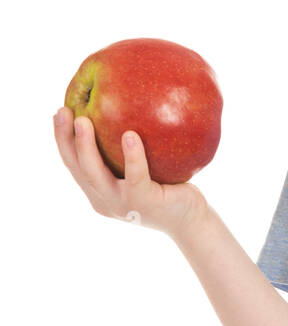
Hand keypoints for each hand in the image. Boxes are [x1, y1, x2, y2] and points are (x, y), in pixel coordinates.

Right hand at [53, 107, 208, 236]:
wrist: (191, 219)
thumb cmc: (169, 188)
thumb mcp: (143, 168)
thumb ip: (126, 149)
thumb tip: (122, 105)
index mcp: (99, 192)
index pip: (74, 165)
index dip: (62, 139)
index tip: (59, 112)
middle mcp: (105, 200)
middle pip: (78, 168)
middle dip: (65, 139)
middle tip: (63, 111)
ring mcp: (123, 205)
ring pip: (96, 175)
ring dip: (86, 146)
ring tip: (83, 120)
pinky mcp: (144, 204)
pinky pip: (135, 177)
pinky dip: (132, 156)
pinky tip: (130, 135)